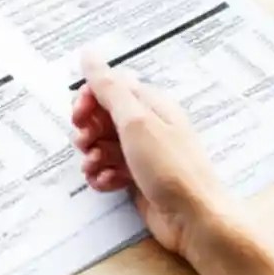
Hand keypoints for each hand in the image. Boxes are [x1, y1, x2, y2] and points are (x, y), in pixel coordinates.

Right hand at [71, 52, 232, 256]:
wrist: (194, 219)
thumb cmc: (170, 168)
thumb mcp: (135, 121)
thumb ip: (109, 88)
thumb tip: (89, 54)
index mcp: (151, 104)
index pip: (110, 87)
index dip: (89, 99)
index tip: (79, 116)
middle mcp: (147, 125)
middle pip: (103, 115)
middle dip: (87, 129)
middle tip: (85, 143)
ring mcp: (143, 152)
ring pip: (103, 144)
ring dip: (92, 155)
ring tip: (96, 167)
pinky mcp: (139, 177)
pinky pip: (109, 168)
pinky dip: (102, 175)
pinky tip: (107, 183)